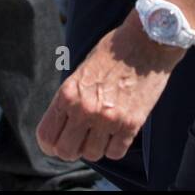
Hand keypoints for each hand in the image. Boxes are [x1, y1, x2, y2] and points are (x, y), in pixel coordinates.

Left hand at [36, 11, 183, 161]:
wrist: (148, 39)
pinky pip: (116, 152)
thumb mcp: (82, 71)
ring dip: (97, 145)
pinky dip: (116, 146)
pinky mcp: (131, 123)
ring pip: (92, 155)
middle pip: (66, 152)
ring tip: (105, 129)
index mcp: (68, 94)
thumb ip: (71, 99)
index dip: (51, 144)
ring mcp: (108, 118)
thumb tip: (64, 127)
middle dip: (74, 148)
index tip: (61, 140)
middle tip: (84, 137)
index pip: (46, 137)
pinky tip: (120, 130)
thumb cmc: (114, 52)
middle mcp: (84, 109)